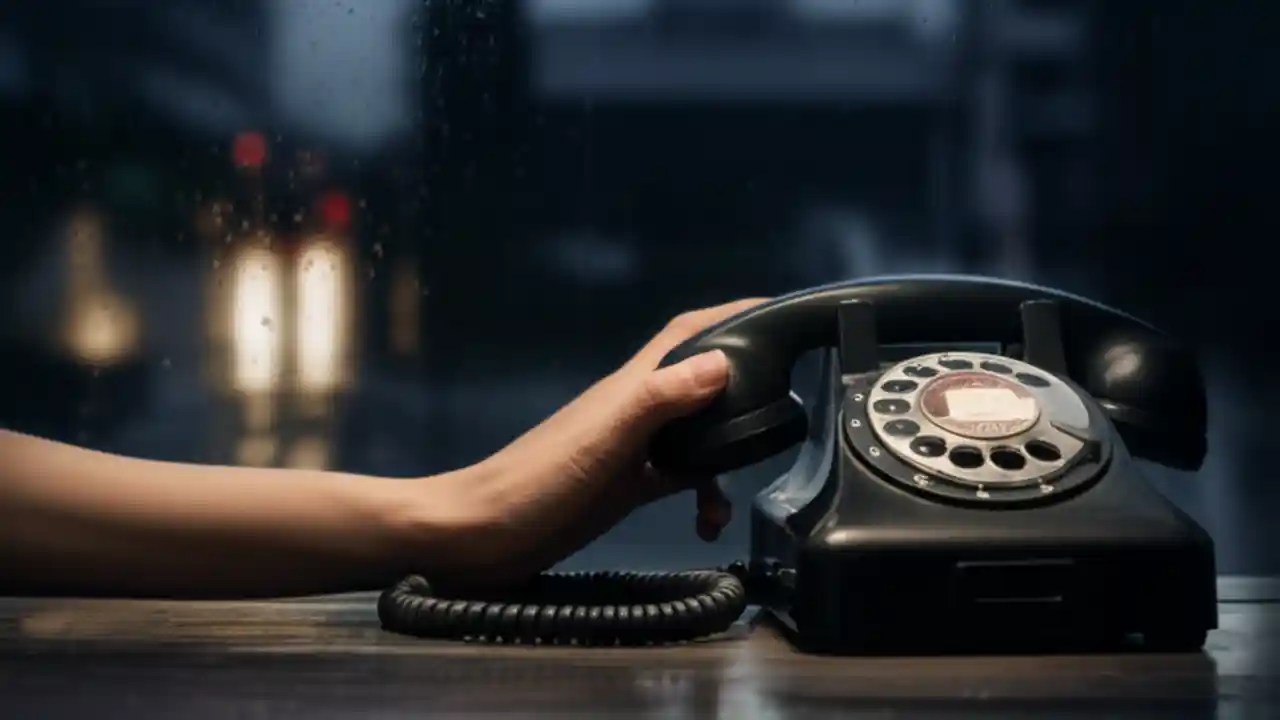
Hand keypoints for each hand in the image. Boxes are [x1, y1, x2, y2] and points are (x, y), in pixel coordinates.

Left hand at [441, 298, 767, 584]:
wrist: (484, 534)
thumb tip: (725, 362)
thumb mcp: (606, 437)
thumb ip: (662, 398)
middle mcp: (638, 409)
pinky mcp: (629, 485)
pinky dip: (705, 495)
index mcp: (632, 386)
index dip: (733, 315)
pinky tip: (709, 520)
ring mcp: (634, 447)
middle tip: (788, 405)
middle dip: (747, 387)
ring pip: (700, 433)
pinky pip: (683, 479)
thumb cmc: (538, 479)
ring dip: (729, 452)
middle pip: (703, 380)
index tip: (780, 314)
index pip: (689, 333)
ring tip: (750, 477)